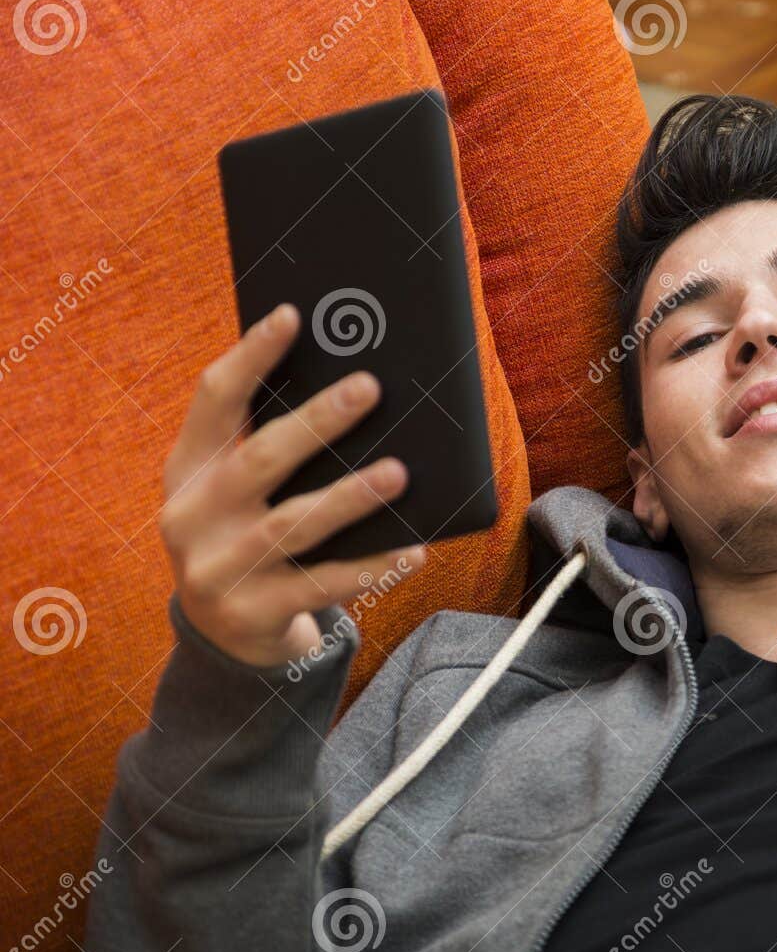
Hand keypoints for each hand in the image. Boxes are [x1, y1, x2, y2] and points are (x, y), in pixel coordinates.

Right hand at [159, 303, 425, 668]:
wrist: (224, 636)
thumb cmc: (250, 535)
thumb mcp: (241, 490)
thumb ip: (274, 443)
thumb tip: (354, 382)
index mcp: (187, 469)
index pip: (214, 400)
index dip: (252, 356)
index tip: (292, 315)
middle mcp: (191, 516)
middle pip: (259, 460)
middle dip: (317, 421)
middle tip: (370, 387)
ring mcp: (218, 569)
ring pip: (292, 526)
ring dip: (349, 497)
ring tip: (399, 473)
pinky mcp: (253, 614)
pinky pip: (322, 586)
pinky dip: (371, 568)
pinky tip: (413, 548)